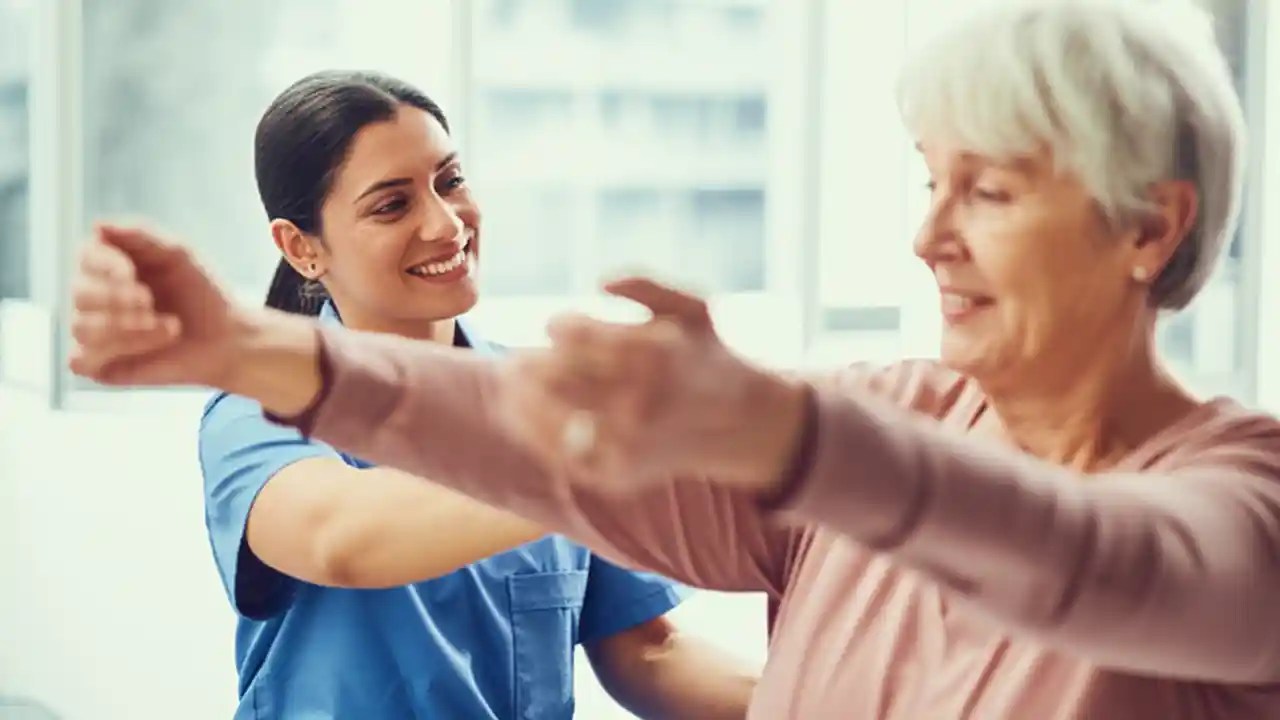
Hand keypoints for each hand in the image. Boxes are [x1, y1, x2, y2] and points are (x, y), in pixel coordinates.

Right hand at [69, 223, 243, 387]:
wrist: (227, 337)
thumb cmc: (201, 293)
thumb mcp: (179, 255)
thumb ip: (142, 235)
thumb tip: (98, 226)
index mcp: (109, 266)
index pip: (85, 257)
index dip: (104, 265)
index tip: (131, 273)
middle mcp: (93, 298)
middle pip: (79, 293)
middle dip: (117, 298)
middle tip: (150, 301)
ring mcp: (93, 332)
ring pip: (81, 327)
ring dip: (126, 326)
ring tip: (169, 326)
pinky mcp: (98, 364)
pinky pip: (80, 360)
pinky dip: (119, 350)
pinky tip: (155, 343)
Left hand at [499, 277, 807, 492]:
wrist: (743, 423)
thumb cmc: (708, 356)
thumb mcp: (694, 308)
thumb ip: (648, 284)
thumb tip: (600, 278)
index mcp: (656, 353)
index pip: (583, 337)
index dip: (559, 327)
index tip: (551, 325)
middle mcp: (641, 400)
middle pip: (560, 377)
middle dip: (529, 364)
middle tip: (516, 358)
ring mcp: (629, 442)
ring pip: (552, 419)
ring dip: (519, 400)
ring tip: (506, 385)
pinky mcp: (621, 473)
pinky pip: (562, 455)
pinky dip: (533, 435)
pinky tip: (517, 416)